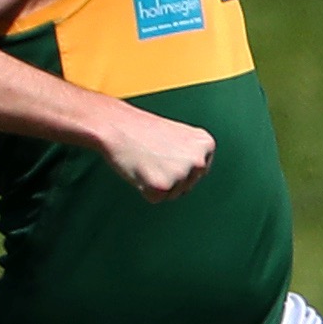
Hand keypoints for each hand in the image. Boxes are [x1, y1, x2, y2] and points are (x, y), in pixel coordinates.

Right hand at [100, 105, 214, 201]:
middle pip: (187, 186)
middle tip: (152, 157)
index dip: (176, 166)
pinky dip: (145, 189)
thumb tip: (198, 173)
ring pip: (172, 194)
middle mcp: (199, 160)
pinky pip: (155, 198)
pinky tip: (140, 170)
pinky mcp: (163, 186)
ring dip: (157, 183)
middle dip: (169, 177)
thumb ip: (193, 154)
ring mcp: (182, 173)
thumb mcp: (181, 136)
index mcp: (206, 144)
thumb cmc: (143, 130)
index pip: (197, 172)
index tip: (164, 153)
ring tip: (146, 161)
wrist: (116, 125)